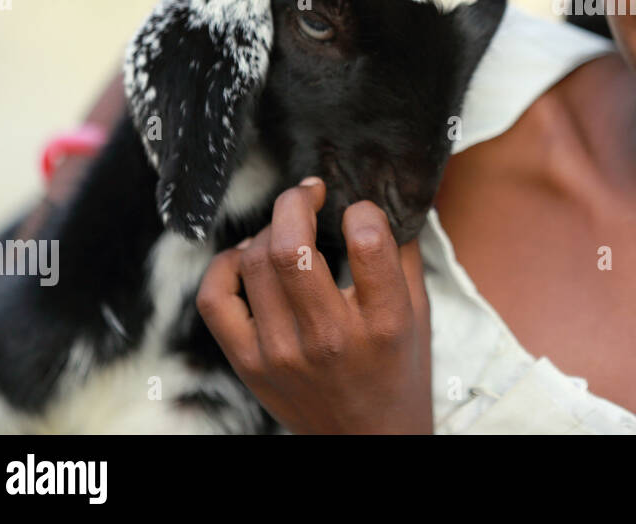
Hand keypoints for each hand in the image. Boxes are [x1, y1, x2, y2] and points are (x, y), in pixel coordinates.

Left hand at [196, 177, 432, 433]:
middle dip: (296, 202)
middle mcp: (330, 337)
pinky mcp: (249, 364)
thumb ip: (403, 254)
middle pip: (290, 247)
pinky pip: (216, 299)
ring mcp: (282, 353)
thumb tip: (388, 195)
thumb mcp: (420, 314)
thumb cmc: (397, 374)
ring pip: (254, 262)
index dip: (361, 210)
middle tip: (309, 193)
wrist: (368, 442)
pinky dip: (225, 265)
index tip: (359, 212)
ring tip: (285, 230)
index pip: (368, 240)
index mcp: (384, 322)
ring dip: (268, 230)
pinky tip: (246, 257)